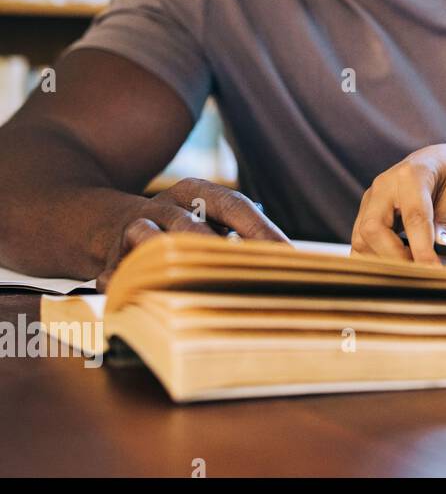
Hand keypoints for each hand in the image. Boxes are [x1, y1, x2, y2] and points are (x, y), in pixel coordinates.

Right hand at [98, 177, 288, 290]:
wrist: (109, 223)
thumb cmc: (180, 228)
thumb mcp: (207, 220)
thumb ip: (238, 236)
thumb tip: (286, 264)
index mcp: (195, 192)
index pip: (234, 205)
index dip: (260, 229)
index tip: (288, 255)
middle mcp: (164, 206)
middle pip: (191, 225)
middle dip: (217, 251)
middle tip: (246, 277)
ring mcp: (134, 230)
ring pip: (151, 242)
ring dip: (173, 263)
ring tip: (195, 284)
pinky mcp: (110, 258)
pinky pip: (118, 272)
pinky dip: (128, 285)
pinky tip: (143, 301)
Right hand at [351, 143, 445, 263]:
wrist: (439, 164)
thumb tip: (440, 250)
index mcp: (411, 175)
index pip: (413, 217)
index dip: (422, 248)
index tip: (433, 271)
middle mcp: (383, 186)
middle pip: (373, 229)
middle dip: (396, 258)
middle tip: (421, 273)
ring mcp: (369, 201)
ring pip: (361, 240)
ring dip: (385, 261)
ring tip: (414, 270)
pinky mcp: (363, 215)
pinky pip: (359, 245)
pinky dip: (375, 261)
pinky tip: (398, 267)